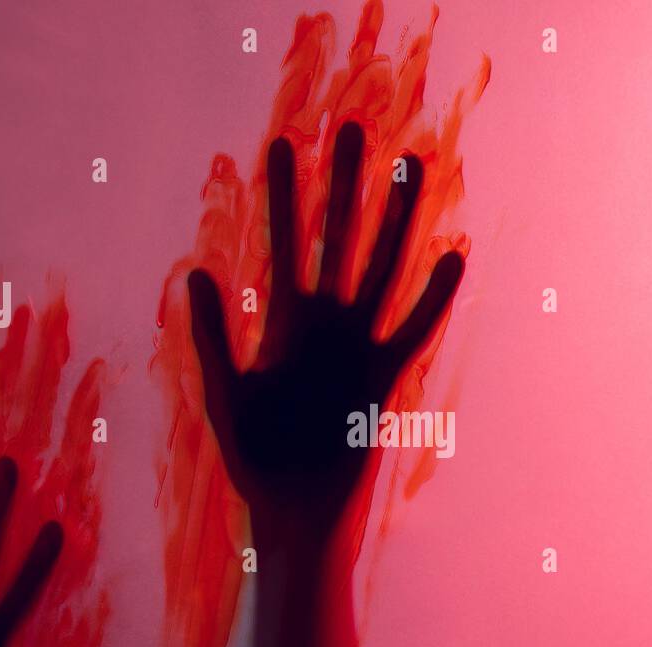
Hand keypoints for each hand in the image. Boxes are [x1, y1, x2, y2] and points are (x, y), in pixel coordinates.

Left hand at [189, 121, 464, 533]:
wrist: (294, 512)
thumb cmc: (252, 458)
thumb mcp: (225, 395)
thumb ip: (211, 336)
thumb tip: (196, 271)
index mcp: (282, 323)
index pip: (284, 242)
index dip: (284, 194)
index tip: (285, 140)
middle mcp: (325, 323)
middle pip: (339, 239)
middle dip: (345, 186)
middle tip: (354, 129)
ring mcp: (359, 345)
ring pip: (383, 268)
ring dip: (397, 219)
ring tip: (412, 167)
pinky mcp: (386, 376)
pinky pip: (415, 327)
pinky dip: (434, 294)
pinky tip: (455, 252)